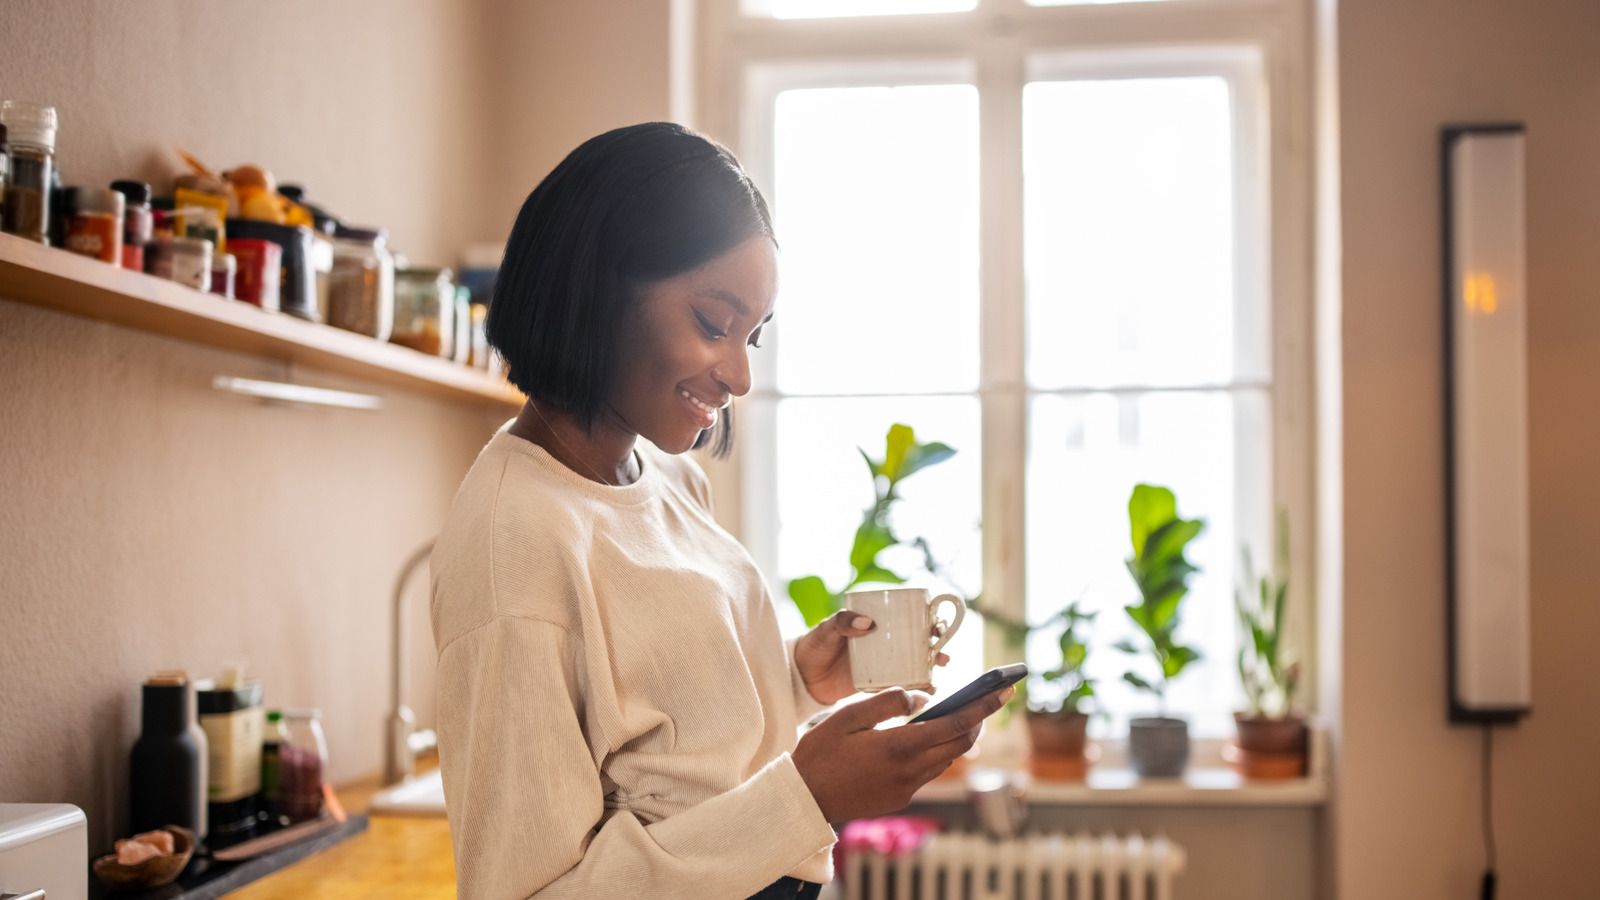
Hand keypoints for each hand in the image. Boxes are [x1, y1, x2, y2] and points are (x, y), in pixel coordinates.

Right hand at [791, 684, 1013, 821]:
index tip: (1002, 691)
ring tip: (964, 715)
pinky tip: (929, 739)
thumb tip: (920, 698)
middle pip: (958, 743)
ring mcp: (906, 788)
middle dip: (978, 720)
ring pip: (945, 759)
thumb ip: (887, 702)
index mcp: (899, 746)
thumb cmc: (820, 753)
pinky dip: (936, 752)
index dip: (982, 706)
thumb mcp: (848, 715)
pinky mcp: (899, 798)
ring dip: (958, 737)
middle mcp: (910, 771)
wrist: (803, 799)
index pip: (954, 723)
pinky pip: (928, 771)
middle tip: (991, 698)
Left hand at [794, 610, 950, 705]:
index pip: (910, 618)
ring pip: (916, 664)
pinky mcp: (878, 685)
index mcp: (878, 623)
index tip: (938, 627)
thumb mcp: (827, 629)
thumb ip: (843, 622)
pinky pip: (903, 685)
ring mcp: (884, 664)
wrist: (801, 677)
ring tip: (938, 675)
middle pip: (920, 642)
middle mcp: (886, 643)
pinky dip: (917, 688)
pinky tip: (927, 693)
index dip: (930, 620)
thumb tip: (868, 622)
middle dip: (938, 647)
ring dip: (932, 668)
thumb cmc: (815, 645)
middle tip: (943, 655)